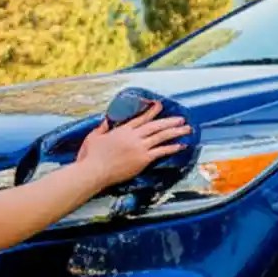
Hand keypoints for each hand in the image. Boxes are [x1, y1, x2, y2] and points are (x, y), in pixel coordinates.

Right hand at [76, 102, 190, 187]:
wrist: (93, 171)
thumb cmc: (90, 156)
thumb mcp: (93, 137)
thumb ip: (101, 128)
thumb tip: (106, 120)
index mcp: (122, 130)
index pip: (141, 118)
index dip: (152, 111)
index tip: (160, 105)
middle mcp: (133, 136)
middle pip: (155, 126)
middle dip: (170, 121)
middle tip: (181, 119)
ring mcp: (139, 147)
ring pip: (161, 136)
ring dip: (176, 132)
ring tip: (187, 129)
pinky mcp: (143, 159)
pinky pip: (161, 151)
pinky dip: (172, 147)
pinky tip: (181, 145)